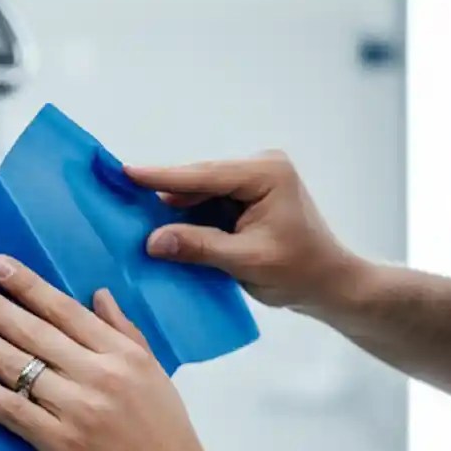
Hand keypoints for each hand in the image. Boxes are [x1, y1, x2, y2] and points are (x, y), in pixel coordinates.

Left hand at [0, 255, 229, 450]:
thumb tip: (100, 297)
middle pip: (33, 330)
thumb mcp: (156, 377)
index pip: (65, 310)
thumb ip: (125, 334)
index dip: (27, 285)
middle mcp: (99, 376)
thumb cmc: (168, 447)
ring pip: (17, 364)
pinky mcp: (59, 443)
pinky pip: (12, 409)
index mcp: (123, 356)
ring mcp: (77, 409)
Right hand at [126, 152, 366, 309]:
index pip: (205, 175)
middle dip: (165, 191)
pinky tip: (164, 225)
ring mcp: (254, 180)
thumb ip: (200, 246)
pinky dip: (189, 215)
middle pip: (199, 179)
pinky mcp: (247, 196)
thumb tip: (153, 240)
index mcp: (266, 174)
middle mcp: (259, 168)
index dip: (163, 177)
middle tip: (121, 192)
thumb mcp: (246, 261)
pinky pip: (209, 202)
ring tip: (136, 213)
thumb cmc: (298, 272)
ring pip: (201, 191)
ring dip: (175, 206)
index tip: (127, 172)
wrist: (329, 283)